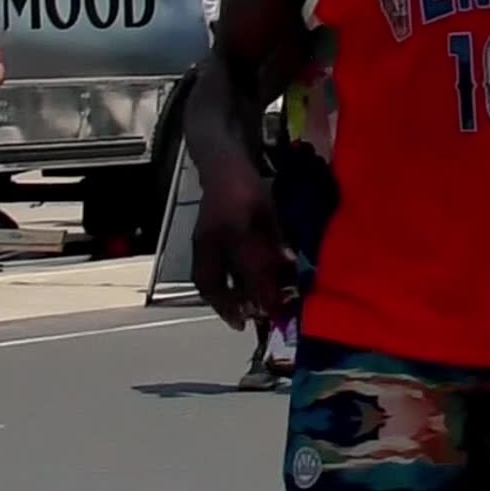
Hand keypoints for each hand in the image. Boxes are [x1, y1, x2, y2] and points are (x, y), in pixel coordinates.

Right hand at [191, 166, 296, 331]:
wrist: (220, 166)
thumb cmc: (250, 186)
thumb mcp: (270, 209)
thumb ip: (279, 238)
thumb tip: (291, 264)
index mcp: (237, 228)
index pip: (249, 268)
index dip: (262, 291)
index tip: (275, 310)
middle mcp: (215, 239)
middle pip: (218, 281)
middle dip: (231, 306)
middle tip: (245, 324)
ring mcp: (202, 242)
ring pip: (205, 280)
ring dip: (220, 303)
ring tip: (235, 318)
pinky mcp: (197, 243)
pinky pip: (202, 273)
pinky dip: (214, 290)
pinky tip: (226, 298)